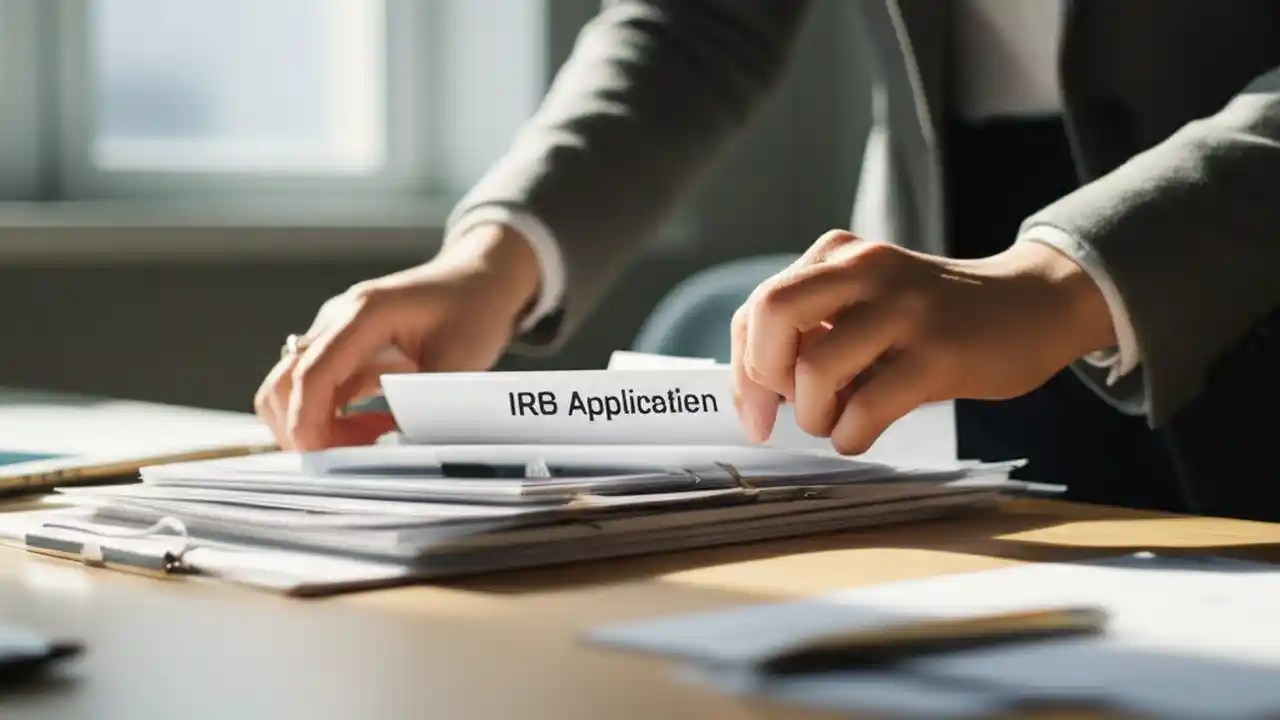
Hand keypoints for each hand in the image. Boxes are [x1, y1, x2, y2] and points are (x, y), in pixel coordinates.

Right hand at [254, 223, 540, 449]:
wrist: (478, 277)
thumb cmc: (473, 308)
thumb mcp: (462, 360)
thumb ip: (427, 403)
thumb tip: (401, 446)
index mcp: (364, 312)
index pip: (311, 373)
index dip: (308, 422)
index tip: (322, 457)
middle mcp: (337, 320)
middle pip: (284, 382)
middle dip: (302, 428)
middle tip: (348, 457)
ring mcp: (335, 333)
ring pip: (293, 388)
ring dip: (318, 424)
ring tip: (369, 439)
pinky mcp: (343, 349)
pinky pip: (320, 390)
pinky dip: (334, 417)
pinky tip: (373, 427)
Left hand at [731, 230, 1114, 453]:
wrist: (1032, 306)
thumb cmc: (933, 320)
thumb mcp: (866, 304)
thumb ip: (812, 331)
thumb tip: (753, 392)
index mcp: (838, 254)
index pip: (757, 307)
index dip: (744, 369)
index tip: (756, 414)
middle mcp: (865, 269)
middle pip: (771, 313)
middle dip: (765, 375)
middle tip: (792, 406)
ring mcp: (904, 308)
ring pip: (815, 369)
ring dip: (815, 415)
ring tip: (838, 420)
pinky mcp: (940, 352)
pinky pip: (867, 407)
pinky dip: (850, 435)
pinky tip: (861, 434)